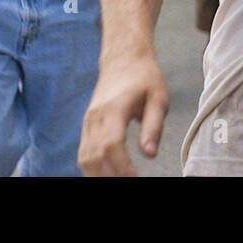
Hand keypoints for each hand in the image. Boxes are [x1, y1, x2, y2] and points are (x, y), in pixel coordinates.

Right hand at [78, 55, 168, 175]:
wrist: (123, 59)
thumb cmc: (144, 78)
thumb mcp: (158, 97)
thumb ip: (154, 126)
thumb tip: (150, 154)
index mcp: (114, 107)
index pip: (112, 143)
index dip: (121, 166)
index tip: (134, 179)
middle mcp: (96, 116)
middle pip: (95, 155)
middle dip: (110, 176)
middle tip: (130, 183)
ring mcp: (88, 122)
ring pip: (85, 158)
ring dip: (98, 176)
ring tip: (120, 181)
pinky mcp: (87, 126)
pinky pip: (84, 153)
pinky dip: (93, 169)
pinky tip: (108, 175)